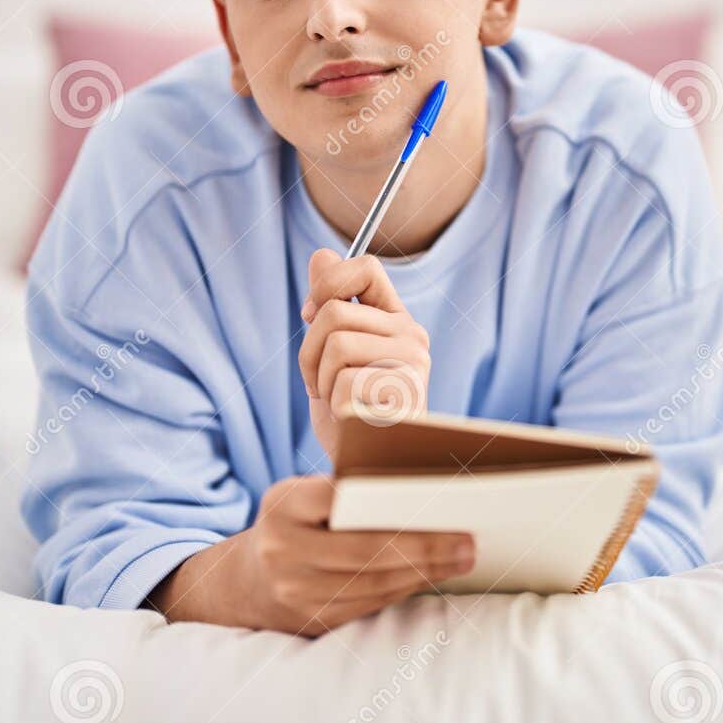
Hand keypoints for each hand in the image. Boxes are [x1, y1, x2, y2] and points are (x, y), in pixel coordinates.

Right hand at [146, 475, 474, 634]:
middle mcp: (282, 551)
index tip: (438, 502)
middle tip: (468, 542)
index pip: (341, 499)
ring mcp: (295, 592)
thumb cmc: (292, 524)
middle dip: (425, 547)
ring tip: (462, 558)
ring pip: (372, 583)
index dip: (391, 505)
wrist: (246, 581)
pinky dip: (406, 589)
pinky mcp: (312, 620)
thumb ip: (343, 492)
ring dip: (424, 572)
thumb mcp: (302, 497)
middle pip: (366, 551)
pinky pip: (369, 604)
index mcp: (282, 506)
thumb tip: (419, 492)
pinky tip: (432, 576)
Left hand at [298, 249, 430, 460]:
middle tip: (320, 382)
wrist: (366, 469)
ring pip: (336, 343)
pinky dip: (334, 404)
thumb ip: (331, 305)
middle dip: (309, 350)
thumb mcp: (333, 356)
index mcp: (397, 321)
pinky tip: (349, 418)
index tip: (312, 315)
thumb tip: (320, 254)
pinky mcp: (405, 394)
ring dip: (320, 378)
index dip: (327, 283)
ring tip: (336, 401)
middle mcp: (412, 336)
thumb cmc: (351, 414)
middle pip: (334, 311)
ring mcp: (413, 365)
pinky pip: (344, 381)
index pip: (364, 267)